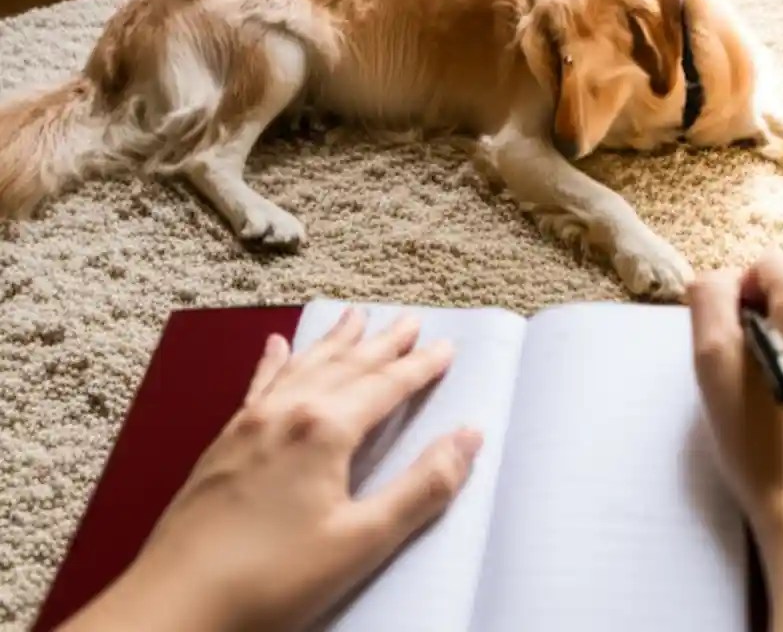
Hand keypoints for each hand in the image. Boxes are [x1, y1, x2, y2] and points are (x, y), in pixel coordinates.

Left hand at [61, 308, 483, 631]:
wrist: (176, 605)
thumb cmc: (273, 578)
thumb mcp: (363, 540)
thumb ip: (422, 488)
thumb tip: (468, 437)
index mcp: (325, 431)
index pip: (385, 387)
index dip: (420, 367)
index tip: (447, 347)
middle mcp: (286, 414)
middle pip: (346, 367)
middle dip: (383, 344)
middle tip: (411, 320)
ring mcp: (249, 425)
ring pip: (303, 368)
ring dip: (335, 343)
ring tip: (356, 317)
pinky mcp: (223, 445)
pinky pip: (258, 386)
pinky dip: (274, 363)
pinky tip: (275, 346)